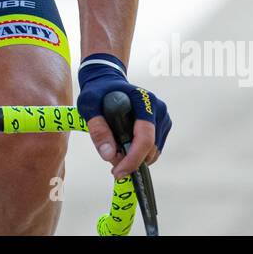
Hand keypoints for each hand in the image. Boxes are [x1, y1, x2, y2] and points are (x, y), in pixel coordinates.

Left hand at [76, 53, 171, 178]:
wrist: (107, 82)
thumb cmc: (98, 92)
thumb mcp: (89, 106)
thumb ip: (98, 128)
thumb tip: (109, 155)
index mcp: (144, 100)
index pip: (144, 136)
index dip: (133, 158)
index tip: (118, 172)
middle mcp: (158, 109)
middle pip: (150, 148)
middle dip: (131, 161)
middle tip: (111, 161)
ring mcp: (163, 118)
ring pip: (153, 151)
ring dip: (135, 158)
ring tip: (115, 149)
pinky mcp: (162, 126)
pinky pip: (153, 148)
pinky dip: (139, 153)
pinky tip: (125, 145)